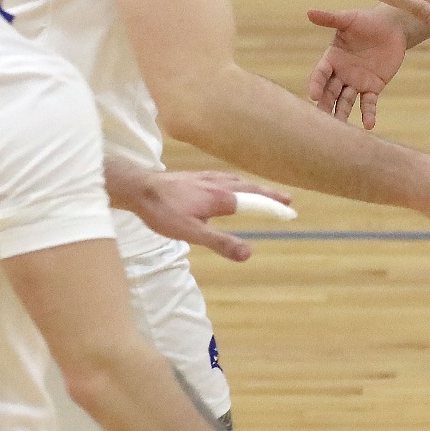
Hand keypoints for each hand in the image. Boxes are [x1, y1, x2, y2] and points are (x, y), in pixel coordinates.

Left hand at [134, 170, 291, 262]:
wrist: (138, 188)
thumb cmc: (163, 211)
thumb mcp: (191, 233)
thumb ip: (220, 242)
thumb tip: (248, 253)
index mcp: (221, 197)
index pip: (256, 202)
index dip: (274, 207)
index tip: (291, 210)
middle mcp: (218, 184)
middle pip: (251, 189)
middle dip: (269, 195)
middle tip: (287, 200)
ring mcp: (207, 178)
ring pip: (238, 181)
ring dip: (254, 187)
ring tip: (263, 192)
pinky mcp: (195, 177)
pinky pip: (224, 177)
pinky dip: (237, 181)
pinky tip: (230, 183)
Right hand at [307, 8, 409, 128]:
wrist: (391, 28)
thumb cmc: (366, 21)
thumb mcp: (348, 19)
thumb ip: (330, 18)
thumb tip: (309, 12)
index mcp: (332, 59)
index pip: (321, 74)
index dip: (317, 84)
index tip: (314, 95)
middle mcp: (341, 74)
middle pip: (330, 93)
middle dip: (325, 105)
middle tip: (320, 121)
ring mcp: (356, 82)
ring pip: (346, 101)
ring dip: (342, 114)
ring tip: (340, 129)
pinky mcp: (373, 87)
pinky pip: (369, 103)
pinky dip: (368, 114)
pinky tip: (368, 124)